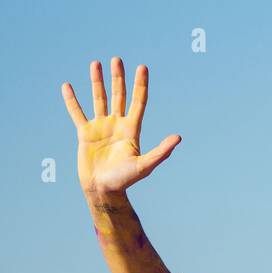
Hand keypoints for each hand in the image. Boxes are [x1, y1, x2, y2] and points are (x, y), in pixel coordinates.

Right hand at [62, 57, 179, 197]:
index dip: (140, 85)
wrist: (103, 190)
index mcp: (132, 130)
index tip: (142, 67)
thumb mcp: (145, 165)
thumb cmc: (125, 180)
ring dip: (97, 81)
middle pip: (119, 96)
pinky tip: (67, 86)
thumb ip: (161, 151)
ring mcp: (101, 128)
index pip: (138, 102)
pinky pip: (77, 113)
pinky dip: (72, 100)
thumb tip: (178, 138)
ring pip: (99, 99)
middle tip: (117, 59)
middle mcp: (117, 125)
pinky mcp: (85, 133)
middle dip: (119, 78)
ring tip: (96, 63)